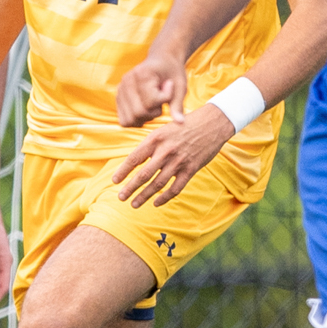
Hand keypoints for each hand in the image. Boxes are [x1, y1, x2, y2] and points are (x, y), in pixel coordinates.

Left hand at [112, 103, 234, 208]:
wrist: (212, 123)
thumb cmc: (184, 125)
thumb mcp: (164, 130)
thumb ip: (151, 145)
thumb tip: (134, 161)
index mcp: (155, 139)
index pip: (134, 158)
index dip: (123, 171)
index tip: (114, 181)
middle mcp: (165, 151)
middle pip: (144, 174)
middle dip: (130, 188)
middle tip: (121, 198)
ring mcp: (179, 161)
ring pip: (158, 184)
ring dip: (144, 196)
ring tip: (134, 204)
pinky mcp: (191, 169)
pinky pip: (175, 188)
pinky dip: (165, 198)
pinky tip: (156, 203)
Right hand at [116, 50, 187, 127]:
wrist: (162, 61)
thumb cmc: (172, 72)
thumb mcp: (180, 86)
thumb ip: (178, 105)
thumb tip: (180, 123)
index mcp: (141, 73)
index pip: (151, 102)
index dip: (165, 99)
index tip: (169, 86)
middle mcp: (126, 81)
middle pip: (138, 113)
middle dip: (154, 113)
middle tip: (161, 100)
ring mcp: (120, 89)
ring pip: (130, 119)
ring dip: (145, 118)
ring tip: (152, 104)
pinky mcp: (118, 97)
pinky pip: (124, 120)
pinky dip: (136, 120)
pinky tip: (145, 109)